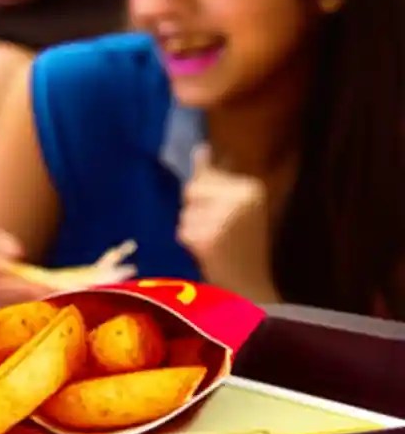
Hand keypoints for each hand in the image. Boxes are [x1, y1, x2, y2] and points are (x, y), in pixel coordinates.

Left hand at [177, 145, 275, 298]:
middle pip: (191, 191)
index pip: (203, 177)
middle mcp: (240, 199)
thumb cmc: (241, 244)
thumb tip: (200, 147)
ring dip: (192, 227)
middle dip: (195, 210)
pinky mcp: (209, 238)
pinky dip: (189, 242)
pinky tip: (208, 252)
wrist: (250, 286)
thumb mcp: (235, 204)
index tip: (223, 216)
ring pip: (185, 212)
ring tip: (214, 241)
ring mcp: (224, 219)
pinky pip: (182, 230)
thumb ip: (214, 177)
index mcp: (250, 187)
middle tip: (217, 230)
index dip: (204, 197)